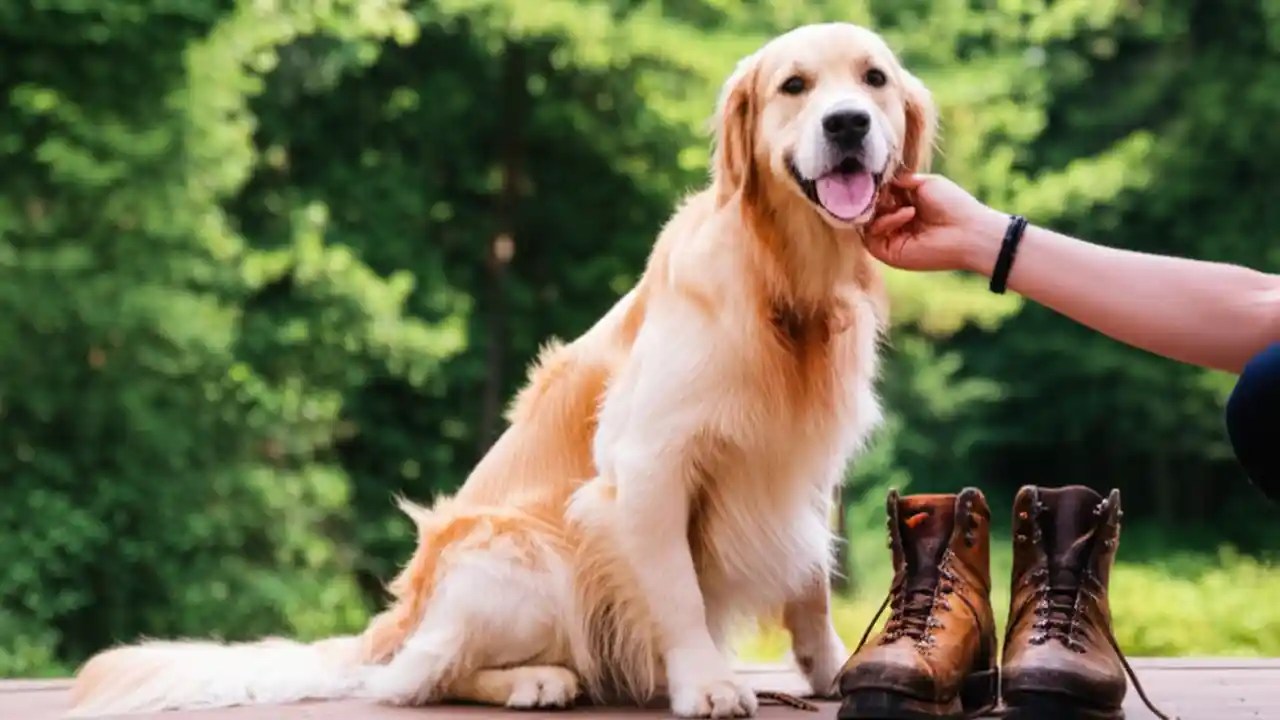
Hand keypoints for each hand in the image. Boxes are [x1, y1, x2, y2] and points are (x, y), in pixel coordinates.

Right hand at [867, 174, 1007, 273]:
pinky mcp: (889, 254)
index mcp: (905, 207)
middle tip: (889, 191)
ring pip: (867, 223)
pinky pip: (872, 237)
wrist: (968, 231)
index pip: (879, 196)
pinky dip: (886, 222)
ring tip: (906, 204)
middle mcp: (896, 223)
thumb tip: (880, 178)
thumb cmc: (952, 204)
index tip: (882, 176)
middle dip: (877, 198)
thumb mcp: (926, 183)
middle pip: (869, 209)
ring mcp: (891, 239)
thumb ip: (901, 180)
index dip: (878, 186)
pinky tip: (908, 214)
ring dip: (882, 209)